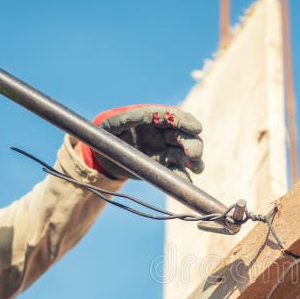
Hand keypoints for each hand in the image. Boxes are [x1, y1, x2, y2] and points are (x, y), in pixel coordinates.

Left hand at [80, 105, 204, 180]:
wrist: (103, 154)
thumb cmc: (109, 133)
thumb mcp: (113, 124)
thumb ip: (128, 118)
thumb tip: (144, 115)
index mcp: (156, 120)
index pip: (176, 118)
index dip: (187, 122)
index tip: (196, 128)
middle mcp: (165, 135)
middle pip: (187, 138)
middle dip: (194, 145)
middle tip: (192, 154)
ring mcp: (167, 152)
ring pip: (188, 156)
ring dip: (195, 162)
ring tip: (195, 167)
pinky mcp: (164, 168)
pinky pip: (178, 173)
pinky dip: (183, 178)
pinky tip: (185, 183)